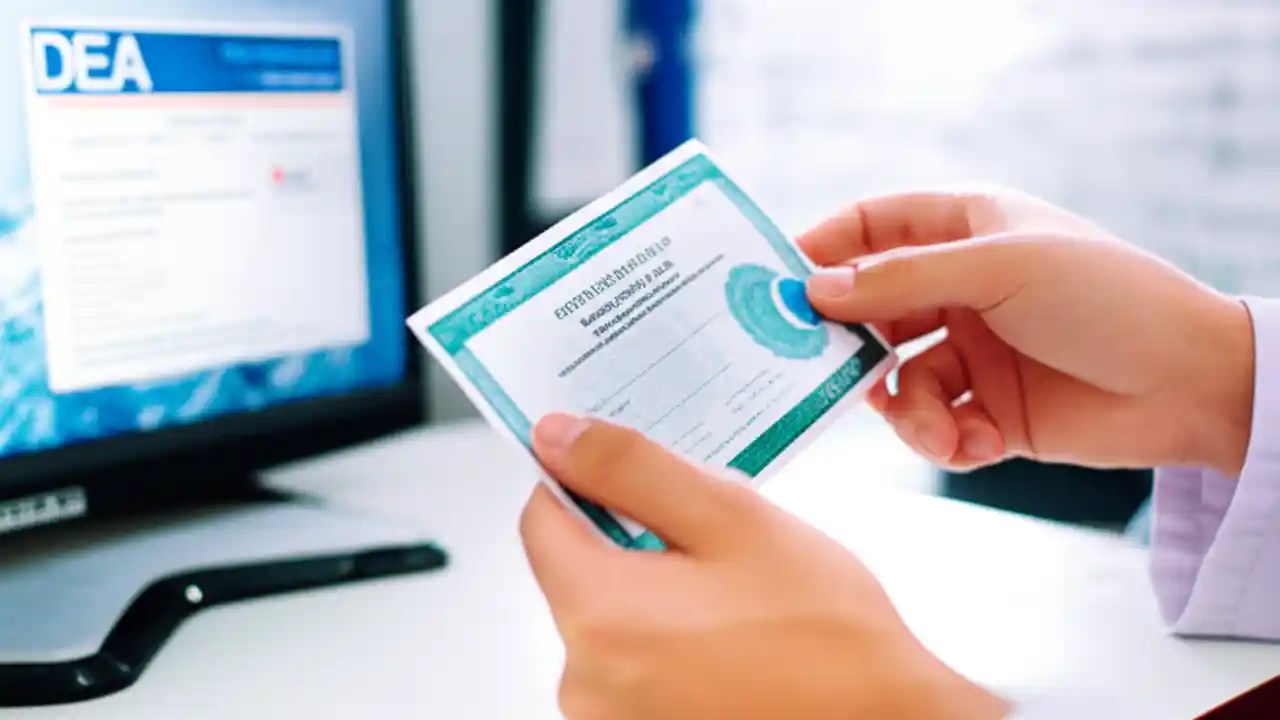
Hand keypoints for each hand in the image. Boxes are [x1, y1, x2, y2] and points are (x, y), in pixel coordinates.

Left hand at [520, 413, 1007, 719]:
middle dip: (635, 540)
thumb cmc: (827, 637)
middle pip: (578, 571)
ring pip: (611, 618)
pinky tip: (731, 638)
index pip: (540, 518)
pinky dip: (669, 640)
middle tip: (712, 539)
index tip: (628, 472)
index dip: (583, 480)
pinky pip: (633, 665)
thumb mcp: (733, 518)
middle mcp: (586, 681)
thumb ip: (633, 469)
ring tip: (735, 597)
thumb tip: (558, 436)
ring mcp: (610, 719)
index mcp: (599, 617)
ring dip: (658, 593)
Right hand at [799, 189, 1254, 475]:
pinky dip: (946, 440)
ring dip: (908, 409)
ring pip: (896, 380)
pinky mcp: (989, 410)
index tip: (773, 283)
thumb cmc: (1107, 297)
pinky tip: (979, 442)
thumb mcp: (999, 269)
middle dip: (847, 344)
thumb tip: (812, 288)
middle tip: (813, 370)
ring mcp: (973, 350)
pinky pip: (935, 426)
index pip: (871, 226)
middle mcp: (960, 288)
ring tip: (940, 426)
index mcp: (966, 229)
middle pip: (869, 310)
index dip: (821, 248)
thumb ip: (901, 278)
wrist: (1194, 384)